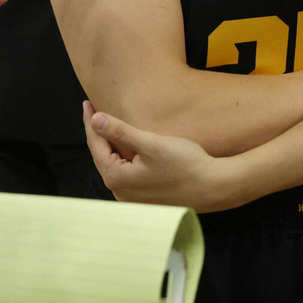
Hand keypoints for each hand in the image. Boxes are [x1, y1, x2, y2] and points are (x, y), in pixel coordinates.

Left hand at [83, 102, 241, 211]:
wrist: (214, 187)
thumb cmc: (185, 164)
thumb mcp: (150, 143)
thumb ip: (120, 131)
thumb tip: (95, 120)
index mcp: (117, 178)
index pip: (96, 145)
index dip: (91, 122)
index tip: (88, 104)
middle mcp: (121, 193)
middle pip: (103, 157)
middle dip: (99, 133)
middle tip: (95, 111)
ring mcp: (133, 199)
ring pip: (115, 166)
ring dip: (112, 146)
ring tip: (109, 126)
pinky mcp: (146, 199)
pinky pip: (128, 174)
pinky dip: (124, 158)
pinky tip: (129, 147)